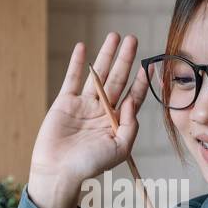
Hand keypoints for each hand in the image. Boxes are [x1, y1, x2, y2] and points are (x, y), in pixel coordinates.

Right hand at [27, 32, 148, 207]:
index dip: (140, 82)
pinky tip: (82, 47)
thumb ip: (130, 125)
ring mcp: (83, 105)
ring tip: (114, 36)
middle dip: (125, 59)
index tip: (148, 67)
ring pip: (97, 75)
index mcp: (115, 122)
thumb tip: (131, 102)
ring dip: (105, 55)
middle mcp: (101, 111)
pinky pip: (72, 78)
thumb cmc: (90, 165)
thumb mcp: (120, 149)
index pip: (131, 97)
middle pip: (116, 79)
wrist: (60, 171)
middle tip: (132, 39)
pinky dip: (76, 62)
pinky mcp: (64, 102)